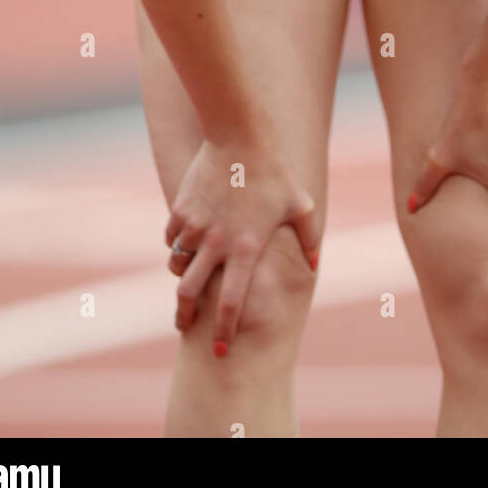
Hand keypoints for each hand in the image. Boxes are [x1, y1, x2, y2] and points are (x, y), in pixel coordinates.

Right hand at [164, 134, 320, 353]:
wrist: (239, 136)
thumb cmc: (275, 172)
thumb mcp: (301, 205)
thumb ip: (310, 238)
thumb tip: (315, 265)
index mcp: (246, 249)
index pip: (232, 303)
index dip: (224, 331)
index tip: (220, 351)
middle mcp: (216, 243)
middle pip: (190, 294)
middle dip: (185, 316)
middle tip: (185, 326)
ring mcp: (195, 227)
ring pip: (177, 265)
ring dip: (181, 276)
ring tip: (188, 279)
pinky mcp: (181, 210)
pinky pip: (172, 238)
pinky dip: (176, 246)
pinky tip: (186, 243)